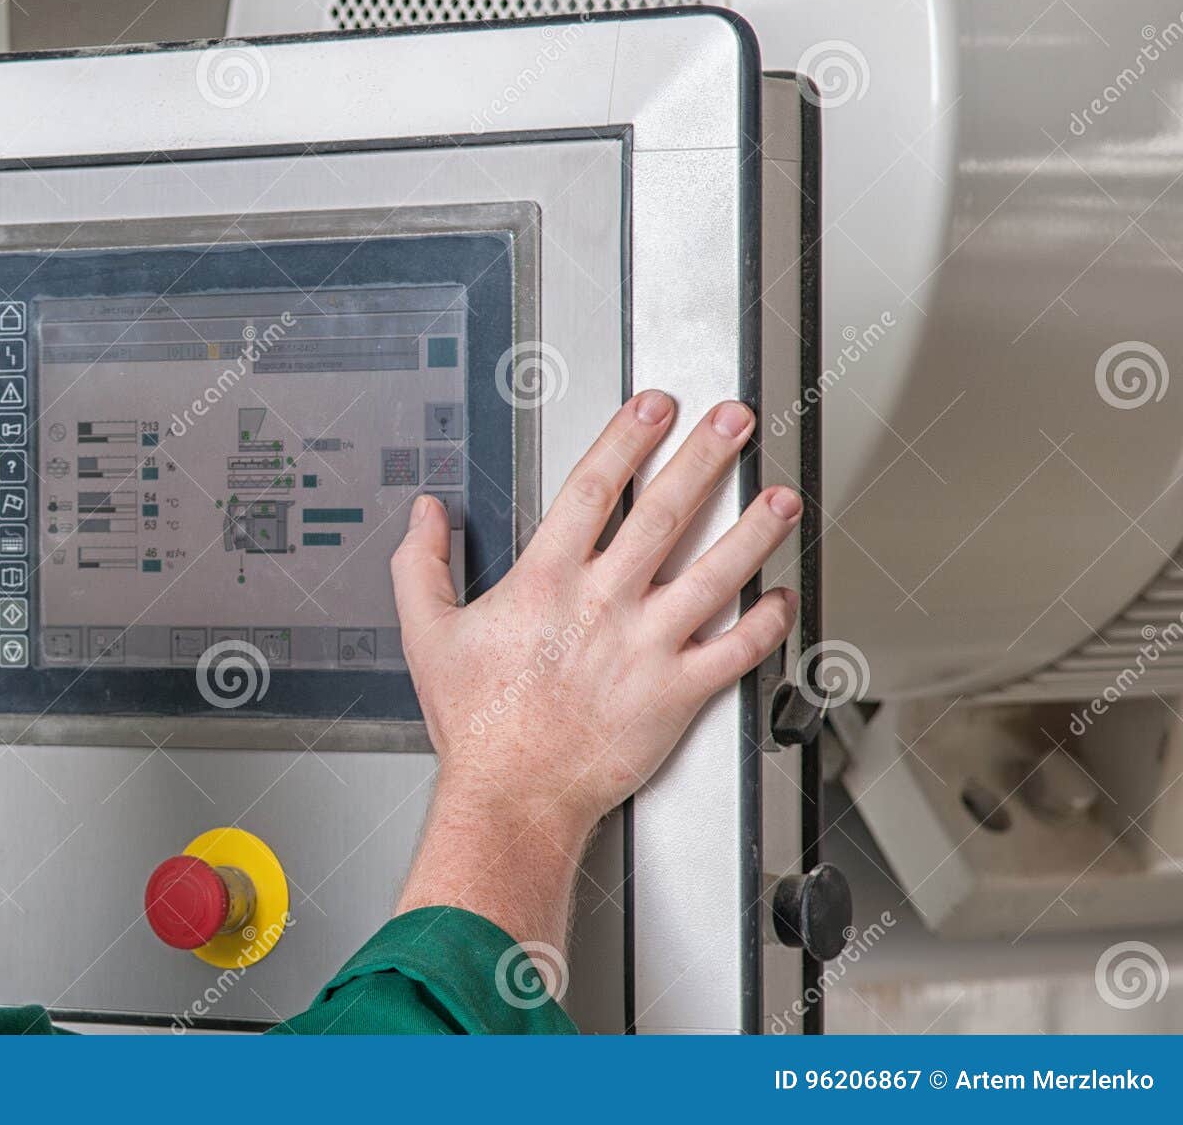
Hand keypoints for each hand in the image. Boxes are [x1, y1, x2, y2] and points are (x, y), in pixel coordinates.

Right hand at [391, 390, 799, 953]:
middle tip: (734, 419)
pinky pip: (734, 652)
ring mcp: (644, 648)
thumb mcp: (427, 634)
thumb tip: (425, 514)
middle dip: (704, 458)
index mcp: (545, 582)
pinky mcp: (675, 694)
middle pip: (664, 514)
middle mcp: (601, 605)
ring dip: (753, 531)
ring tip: (781, 496)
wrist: (511, 797)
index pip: (594, 489)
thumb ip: (421, 565)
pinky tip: (780, 597)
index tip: (654, 407)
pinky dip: (765, 624)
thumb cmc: (477, 724)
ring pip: (713, 575)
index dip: (627, 439)